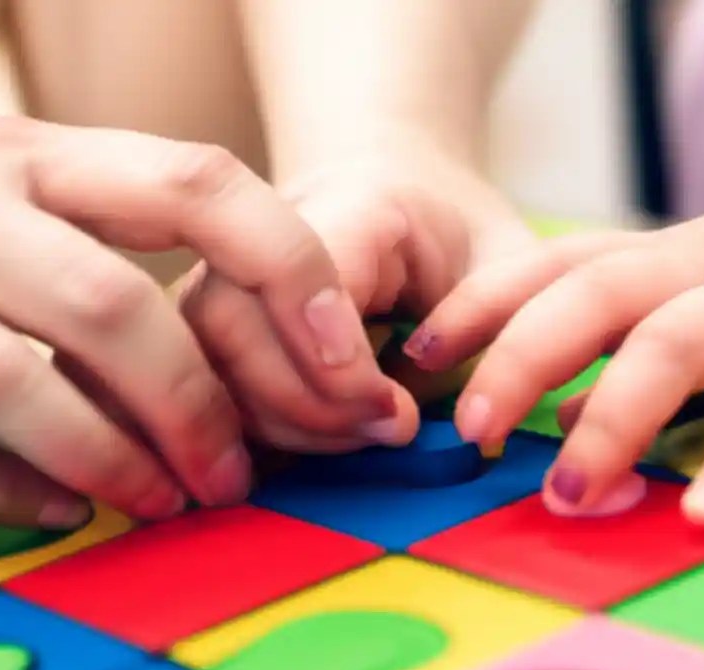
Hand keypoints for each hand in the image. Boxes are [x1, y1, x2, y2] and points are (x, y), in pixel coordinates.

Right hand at [0, 118, 391, 525]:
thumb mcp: (18, 188)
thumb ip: (123, 234)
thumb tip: (277, 336)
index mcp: (30, 154)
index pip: (192, 182)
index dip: (287, 268)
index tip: (345, 360)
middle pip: (109, 307)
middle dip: (194, 406)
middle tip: (233, 475)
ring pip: (13, 383)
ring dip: (110, 460)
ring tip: (163, 500)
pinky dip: (1, 492)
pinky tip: (61, 511)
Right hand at [178, 141, 535, 451]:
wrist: (398, 194)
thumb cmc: (455, 236)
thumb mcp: (506, 264)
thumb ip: (495, 323)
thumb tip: (464, 417)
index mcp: (345, 205)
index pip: (299, 279)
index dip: (335, 364)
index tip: (396, 407)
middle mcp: (253, 233)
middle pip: (229, 327)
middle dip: (308, 406)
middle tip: (387, 428)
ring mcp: (213, 276)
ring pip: (201, 364)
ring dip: (281, 427)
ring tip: (357, 435)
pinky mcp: (198, 324)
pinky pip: (198, 388)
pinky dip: (253, 433)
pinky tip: (315, 440)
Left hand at [408, 168, 703, 526]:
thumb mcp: (698, 289)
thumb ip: (627, 342)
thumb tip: (551, 409)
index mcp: (658, 255)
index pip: (548, 266)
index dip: (478, 306)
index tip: (419, 358)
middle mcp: (701, 265)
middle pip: (592, 295)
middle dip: (521, 358)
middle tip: (473, 429)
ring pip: (674, 343)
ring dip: (612, 419)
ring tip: (570, 493)